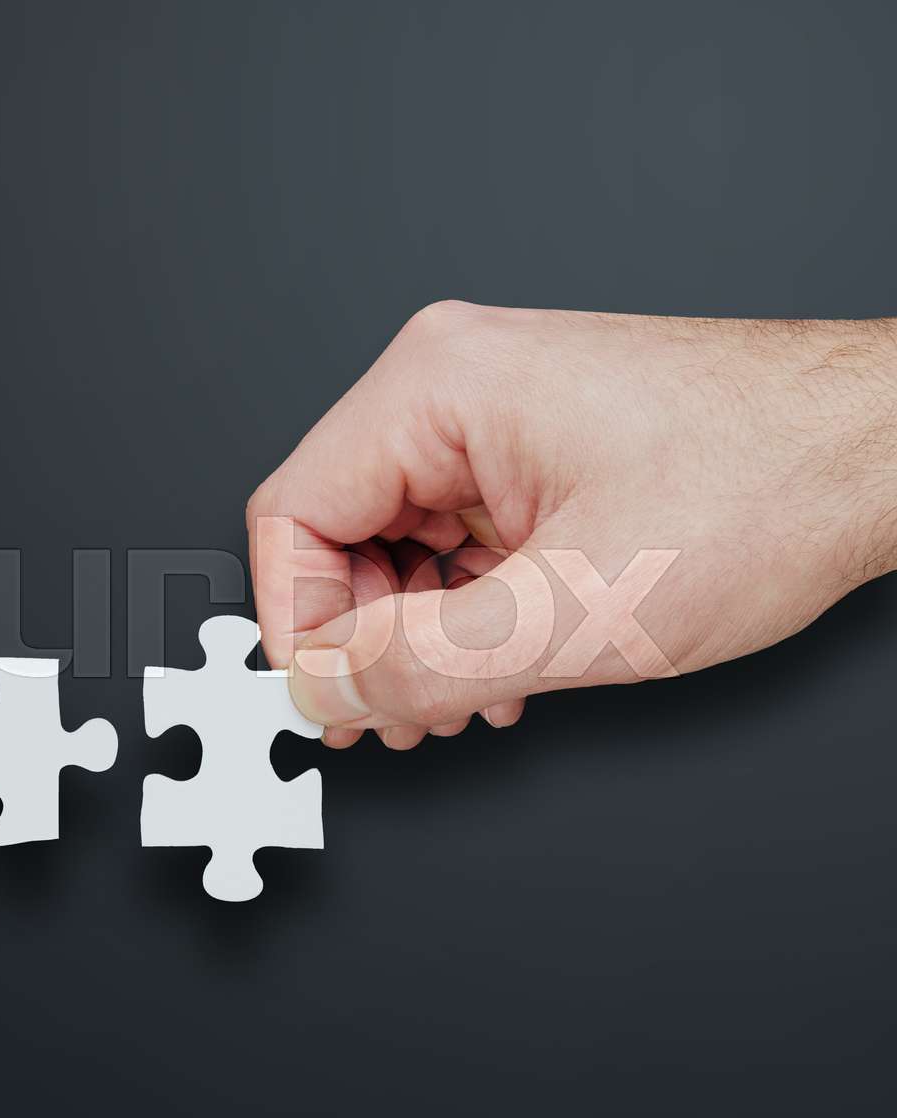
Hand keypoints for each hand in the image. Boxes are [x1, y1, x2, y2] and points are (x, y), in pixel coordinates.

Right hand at [248, 302, 896, 749]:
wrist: (879, 450)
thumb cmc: (766, 485)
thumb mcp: (576, 611)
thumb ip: (422, 663)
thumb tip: (321, 688)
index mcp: (437, 387)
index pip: (293, 515)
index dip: (300, 626)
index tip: (331, 700)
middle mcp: (453, 385)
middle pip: (336, 532)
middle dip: (362, 641)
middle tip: (396, 719)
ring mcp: (492, 415)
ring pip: (391, 545)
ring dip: (414, 638)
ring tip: (462, 703)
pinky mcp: (527, 448)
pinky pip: (447, 540)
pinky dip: (459, 613)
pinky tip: (501, 667)